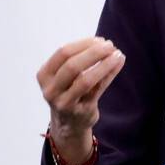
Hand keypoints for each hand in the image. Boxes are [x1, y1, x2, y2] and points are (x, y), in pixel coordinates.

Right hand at [37, 36, 125, 164]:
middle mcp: (51, 90)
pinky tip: (119, 63)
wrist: (68, 124)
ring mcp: (65, 102)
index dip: (83, 44)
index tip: (100, 40)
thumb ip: (78, 60)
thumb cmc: (69, 92)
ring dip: (104, 64)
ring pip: (85, 80)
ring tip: (117, 54)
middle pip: (72, 66)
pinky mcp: (81, 110)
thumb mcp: (64, 76)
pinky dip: (110, 73)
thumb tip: (104, 43)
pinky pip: (98, 89)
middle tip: (110, 45)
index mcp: (44, 75)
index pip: (63, 53)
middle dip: (93, 52)